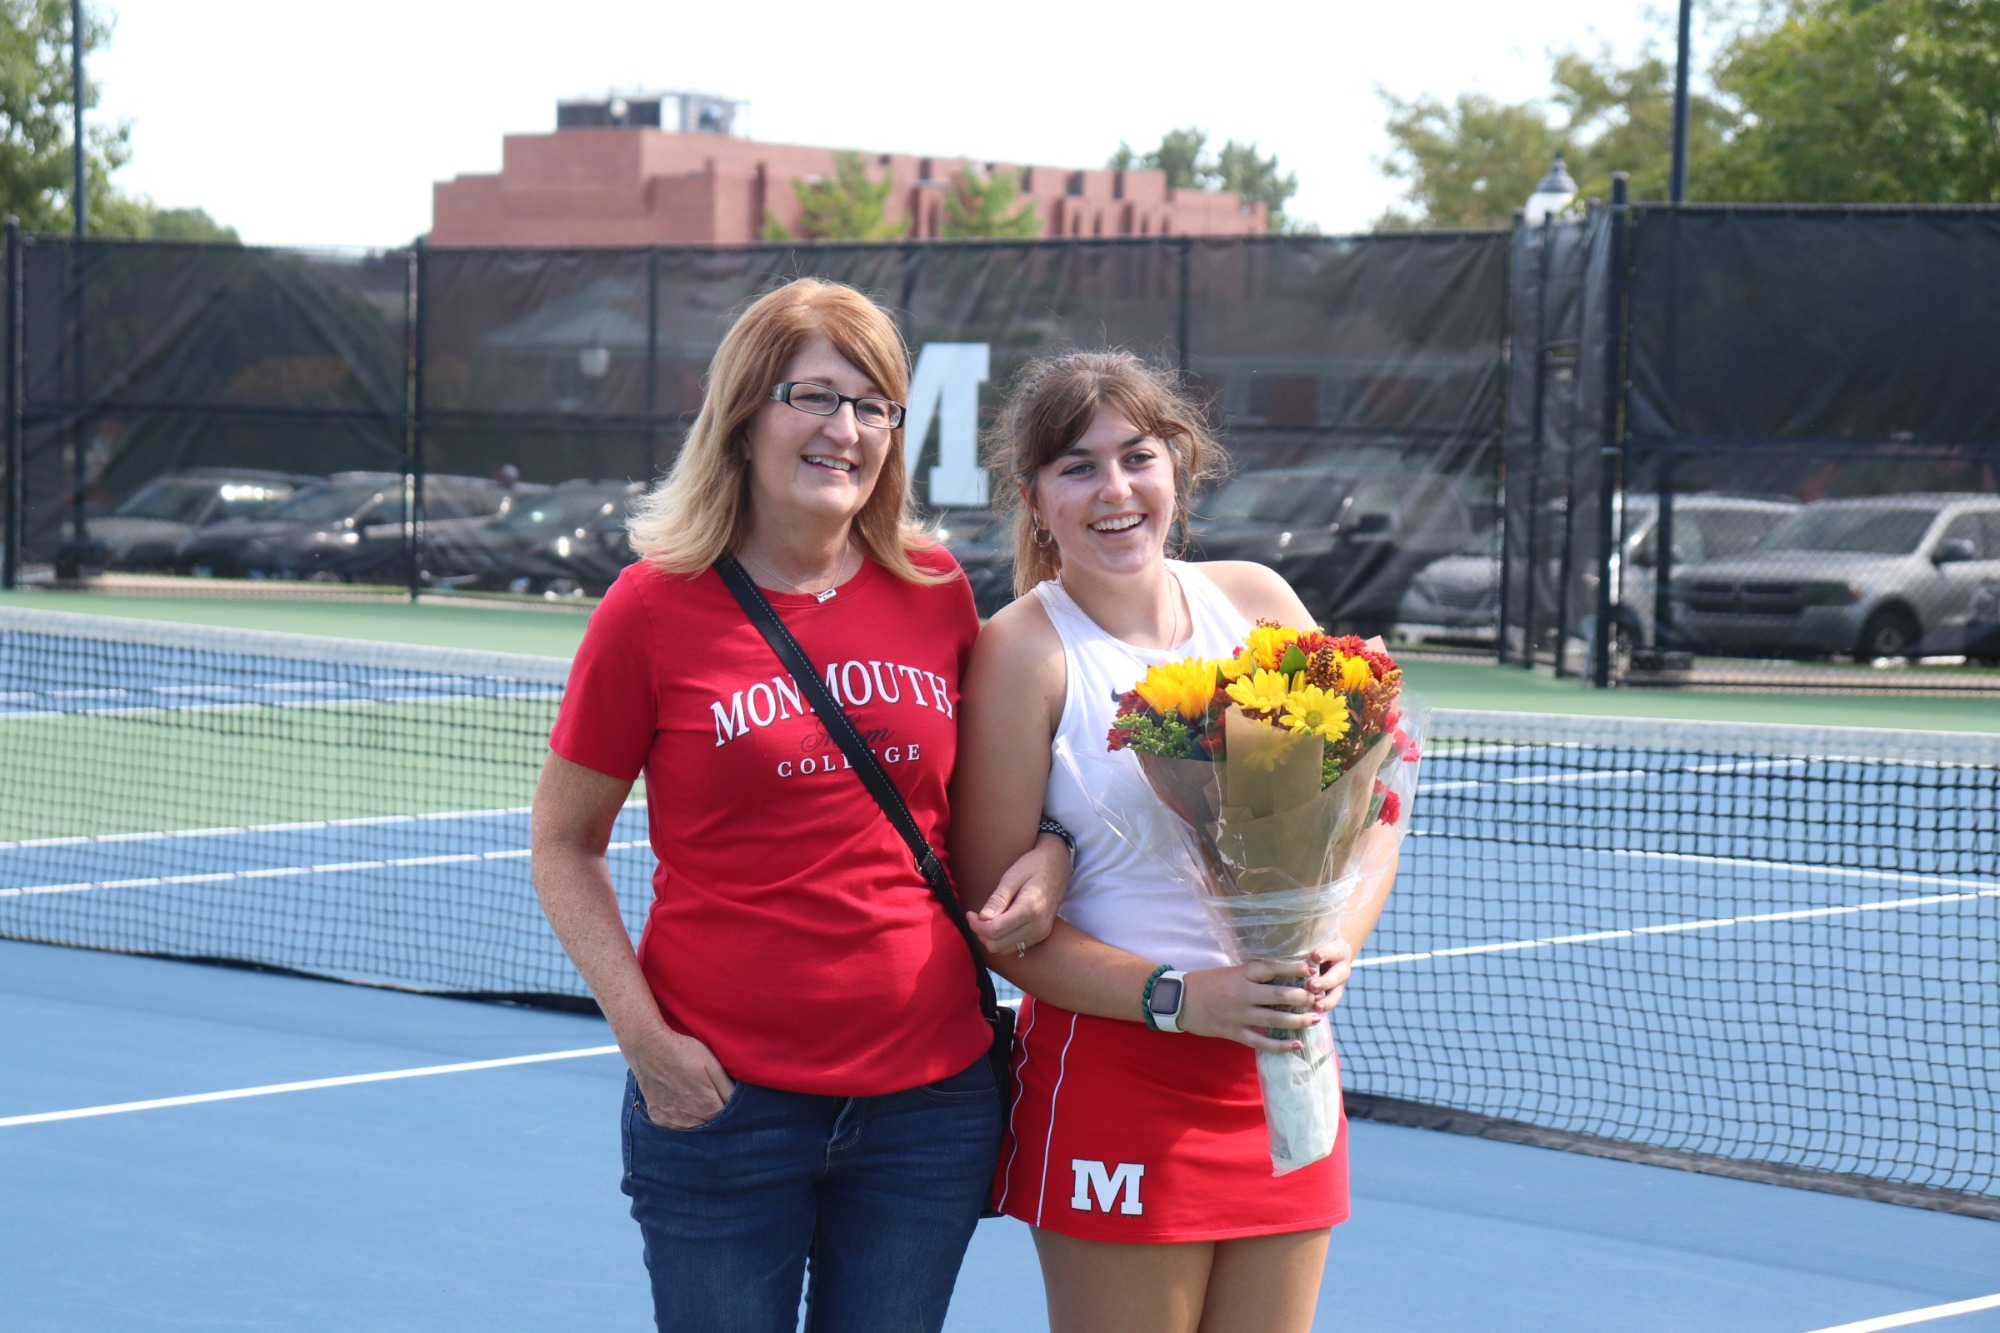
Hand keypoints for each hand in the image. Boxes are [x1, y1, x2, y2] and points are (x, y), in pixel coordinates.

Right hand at [625, 1025, 734, 1128]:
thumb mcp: (713, 1064)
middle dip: (715, 1116)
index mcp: (706, 1105)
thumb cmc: (683, 1051)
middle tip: (713, 1098)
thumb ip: (728, 1088)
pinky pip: (674, 1124)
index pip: (726, 1119)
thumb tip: (739, 1103)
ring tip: (696, 1099)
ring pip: (692, 1127)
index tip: (729, 1101)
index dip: (731, 1111)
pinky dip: (681, 1117)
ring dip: (698, 1118)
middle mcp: (688, 1117)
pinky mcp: (657, 1116)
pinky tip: (681, 1102)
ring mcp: (670, 1118)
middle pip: (709, 1125)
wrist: (648, 1046)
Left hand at [967, 833, 1070, 956]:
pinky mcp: (1042, 934)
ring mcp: (1041, 932)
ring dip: (991, 938)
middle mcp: (1038, 925)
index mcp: (1029, 909)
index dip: (976, 925)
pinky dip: (1003, 940)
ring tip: (987, 919)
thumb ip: (998, 899)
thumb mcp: (1012, 877)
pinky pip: (1016, 947)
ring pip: (1005, 949)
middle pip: (998, 944)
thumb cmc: (1034, 866)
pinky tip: (1000, 924)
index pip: (995, 930)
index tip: (969, 913)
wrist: (1058, 865)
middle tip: (976, 917)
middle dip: (981, 933)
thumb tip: (983, 919)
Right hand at [1179, 959, 1328, 1052]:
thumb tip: (1283, 975)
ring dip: (1297, 1020)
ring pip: (1273, 1018)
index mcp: (1240, 974)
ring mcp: (1237, 1014)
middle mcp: (1241, 993)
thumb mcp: (1230, 971)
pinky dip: (1279, 1045)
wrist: (1179, 1000)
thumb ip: (1253, 974)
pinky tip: (1295, 1046)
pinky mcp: (1233, 1032)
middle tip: (1318, 997)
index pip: (1271, 968)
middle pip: (1277, 994)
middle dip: (1301, 996)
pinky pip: (1260, 1041)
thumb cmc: (1207, 983)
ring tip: (1315, 1019)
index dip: (1292, 969)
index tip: (1311, 970)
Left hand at [1310, 939, 1355, 1011]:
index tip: (1315, 956)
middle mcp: (1342, 965)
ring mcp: (1340, 981)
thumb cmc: (1316, 941)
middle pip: (1337, 975)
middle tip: (1311, 986)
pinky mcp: (1336, 992)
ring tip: (1316, 1006)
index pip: (1332, 950)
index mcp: (1338, 948)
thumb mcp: (1315, 938)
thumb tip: (1284, 941)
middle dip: (1324, 981)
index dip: (1325, 953)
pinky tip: (1314, 1011)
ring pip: (1336, 992)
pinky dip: (1324, 1007)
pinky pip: (1332, 1001)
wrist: (1330, 950)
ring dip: (1326, 1000)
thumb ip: (1305, 941)